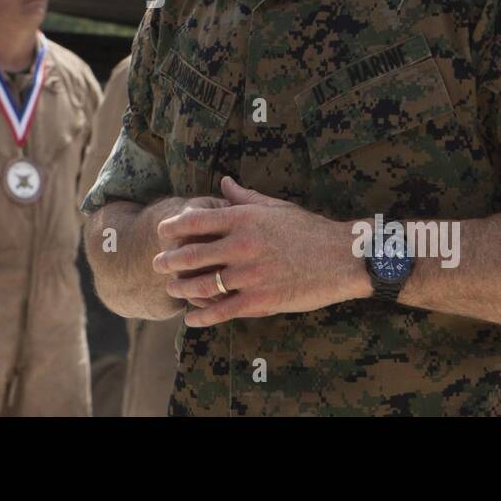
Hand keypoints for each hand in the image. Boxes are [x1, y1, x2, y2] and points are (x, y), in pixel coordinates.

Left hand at [152, 176, 369, 326]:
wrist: (343, 258)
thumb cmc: (309, 229)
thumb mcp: (275, 206)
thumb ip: (244, 197)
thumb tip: (222, 183)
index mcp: (244, 218)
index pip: (195, 221)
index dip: (173, 227)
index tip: (162, 232)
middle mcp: (242, 245)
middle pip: (191, 254)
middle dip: (169, 261)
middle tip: (156, 264)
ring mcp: (249, 275)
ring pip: (202, 284)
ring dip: (181, 288)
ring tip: (170, 288)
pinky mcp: (260, 301)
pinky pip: (222, 310)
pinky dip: (202, 316)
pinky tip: (190, 318)